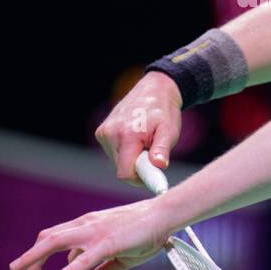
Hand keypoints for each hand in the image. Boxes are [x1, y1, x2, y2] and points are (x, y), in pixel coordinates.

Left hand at [8, 198, 173, 269]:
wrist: (164, 215)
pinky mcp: (109, 242)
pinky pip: (84, 258)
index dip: (43, 258)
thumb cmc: (144, 232)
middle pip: (48, 239)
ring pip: (56, 242)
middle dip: (32, 258)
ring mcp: (95, 232)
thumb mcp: (120, 257)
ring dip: (36, 258)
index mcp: (87, 226)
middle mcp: (86, 225)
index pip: (56, 239)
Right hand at [96, 71, 182, 187]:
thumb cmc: (164, 111)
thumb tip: (159, 166)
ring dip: (132, 158)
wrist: (155, 89)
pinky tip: (135, 137)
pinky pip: (113, 152)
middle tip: (152, 152)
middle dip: (138, 167)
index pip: (125, 174)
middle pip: (121, 169)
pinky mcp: (101, 132)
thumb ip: (162, 149)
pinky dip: (125, 151)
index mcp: (127, 135)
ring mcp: (103, 132)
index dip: (140, 180)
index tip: (153, 175)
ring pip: (117, 162)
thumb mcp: (169, 131)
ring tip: (144, 141)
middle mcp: (110, 134)